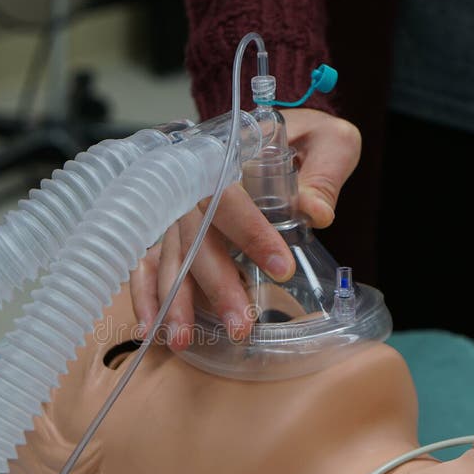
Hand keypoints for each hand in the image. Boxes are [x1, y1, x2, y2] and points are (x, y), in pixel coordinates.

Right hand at [130, 108, 360, 351]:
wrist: (271, 132)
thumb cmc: (302, 138)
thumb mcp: (329, 139)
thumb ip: (325, 171)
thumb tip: (317, 213)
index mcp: (227, 158)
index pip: (231, 198)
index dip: (252, 234)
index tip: (282, 269)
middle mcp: (191, 184)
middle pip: (195, 236)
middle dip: (215, 285)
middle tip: (240, 325)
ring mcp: (174, 210)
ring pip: (168, 256)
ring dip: (174, 302)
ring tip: (184, 341)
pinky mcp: (167, 231)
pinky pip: (145, 263)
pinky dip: (144, 296)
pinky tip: (150, 330)